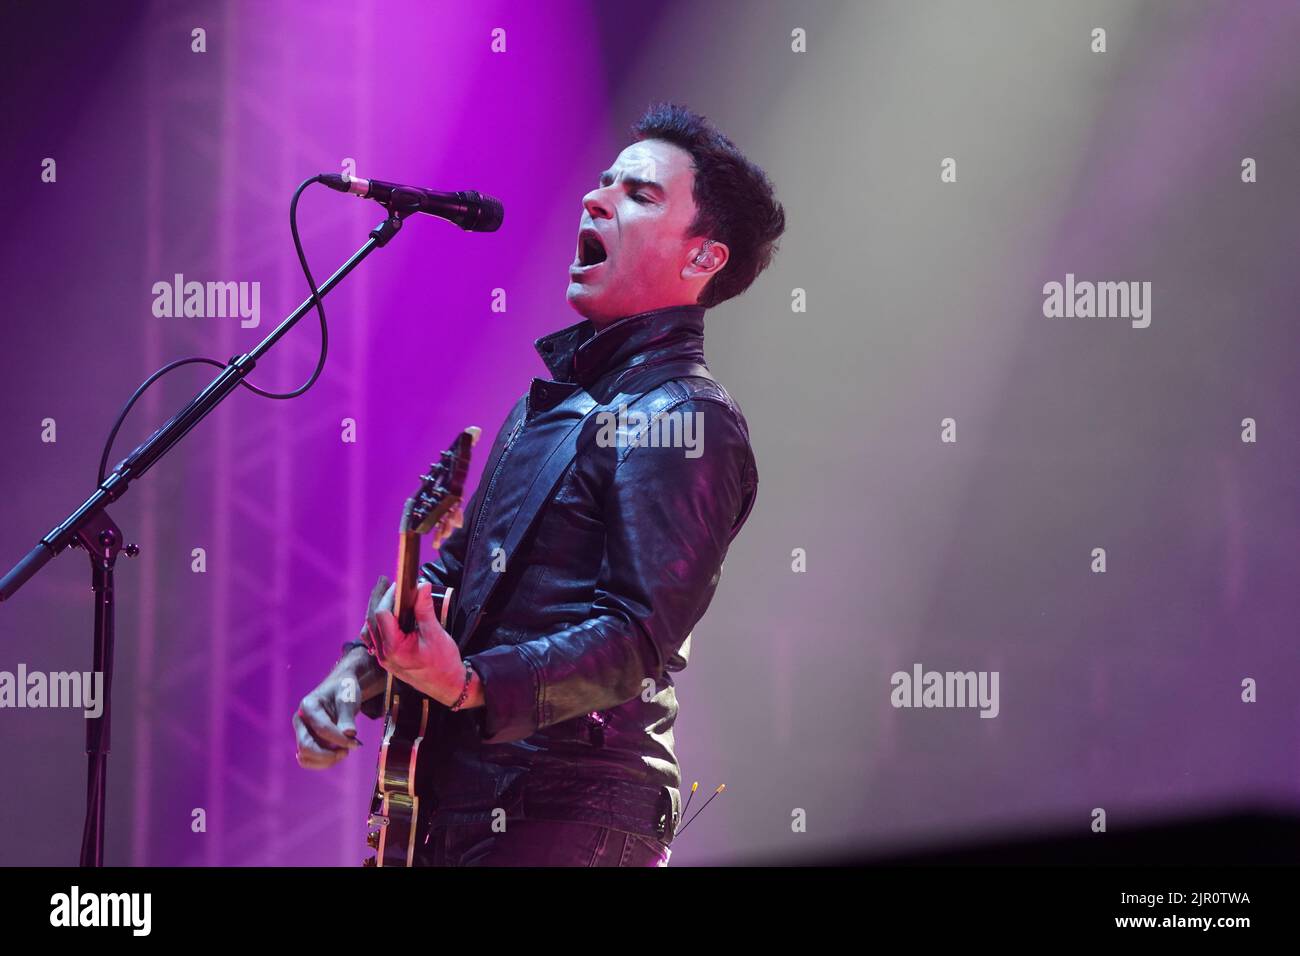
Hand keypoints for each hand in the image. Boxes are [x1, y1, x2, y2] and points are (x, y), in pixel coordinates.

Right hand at [292, 657, 367, 769]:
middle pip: (306, 746)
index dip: (339, 739)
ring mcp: (301, 731)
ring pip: (305, 756)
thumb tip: (349, 734)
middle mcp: (300, 720)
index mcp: (308, 706)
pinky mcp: (306, 740)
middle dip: (328, 754)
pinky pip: (309, 758)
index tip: (355, 743)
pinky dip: (322, 762)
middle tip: (347, 752)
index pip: (321, 729)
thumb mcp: (348, 698)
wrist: (340, 688)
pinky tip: (337, 755)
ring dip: (325, 760)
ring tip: (343, 753)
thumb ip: (347, 716)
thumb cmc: (344, 690)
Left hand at [365, 575, 465, 706]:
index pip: (382, 615)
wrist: (447, 686)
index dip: (389, 597)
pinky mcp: (387, 659)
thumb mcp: (436, 634)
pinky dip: (378, 624)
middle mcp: (384, 654)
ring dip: (376, 611)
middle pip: (372, 620)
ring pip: (371, 629)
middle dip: (379, 599)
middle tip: (386, 582)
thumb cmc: (443, 664)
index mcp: (394, 649)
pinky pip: (375, 638)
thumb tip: (422, 586)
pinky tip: (388, 617)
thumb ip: (425, 609)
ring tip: (387, 597)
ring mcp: (383, 658)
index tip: (400, 586)